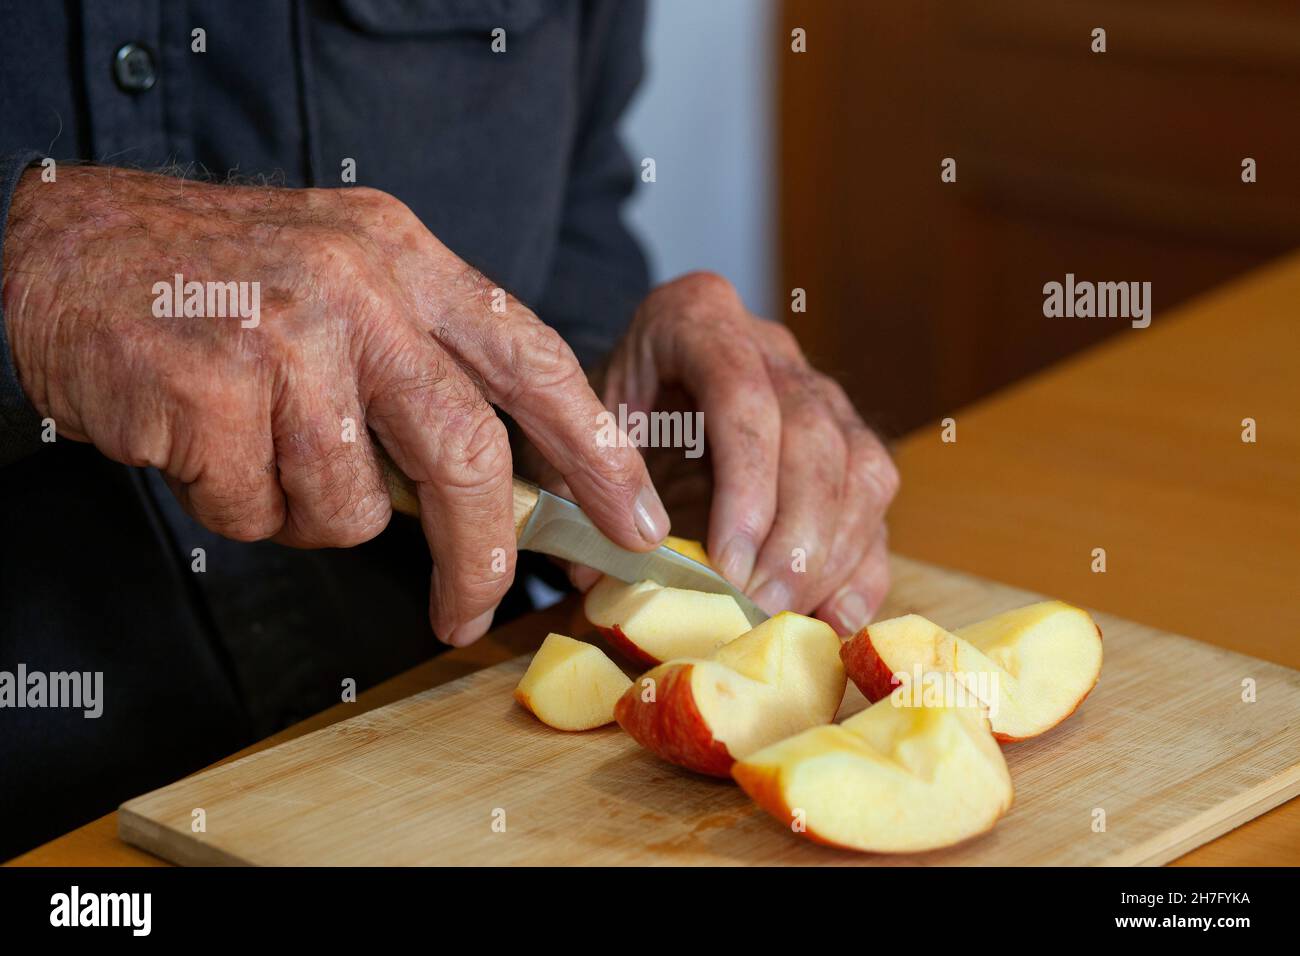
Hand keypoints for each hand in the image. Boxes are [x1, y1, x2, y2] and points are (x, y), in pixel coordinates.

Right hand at [2, 166, 668, 644]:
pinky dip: (237, 507)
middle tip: (469, 607)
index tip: (636, 517)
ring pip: (350, 502)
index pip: (535, 359)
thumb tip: (492, 484)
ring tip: (262, 454)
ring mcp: (286, 337)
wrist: (66, 247)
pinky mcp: (214, 390)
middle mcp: (361, 289)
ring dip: (312, 512)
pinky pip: (259, 510)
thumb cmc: (218, 278)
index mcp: (407, 260)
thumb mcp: (345, 277)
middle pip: (466, 451)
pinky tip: (205, 447)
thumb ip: (421, 362)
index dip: (597, 448)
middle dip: (480, 550)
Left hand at [596, 272, 898, 633]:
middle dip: (794, 534)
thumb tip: (609, 563)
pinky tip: (834, 615)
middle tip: (758, 604)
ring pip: (860, 466)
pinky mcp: (847, 442)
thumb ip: (585, 483)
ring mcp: (819, 392)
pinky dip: (860, 564)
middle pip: (814, 435)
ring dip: (829, 553)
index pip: (742, 392)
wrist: (635, 391)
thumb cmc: (599, 412)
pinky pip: (874, 500)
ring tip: (786, 614)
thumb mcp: (571, 429)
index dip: (745, 484)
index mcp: (696, 318)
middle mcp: (771, 348)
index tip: (726, 563)